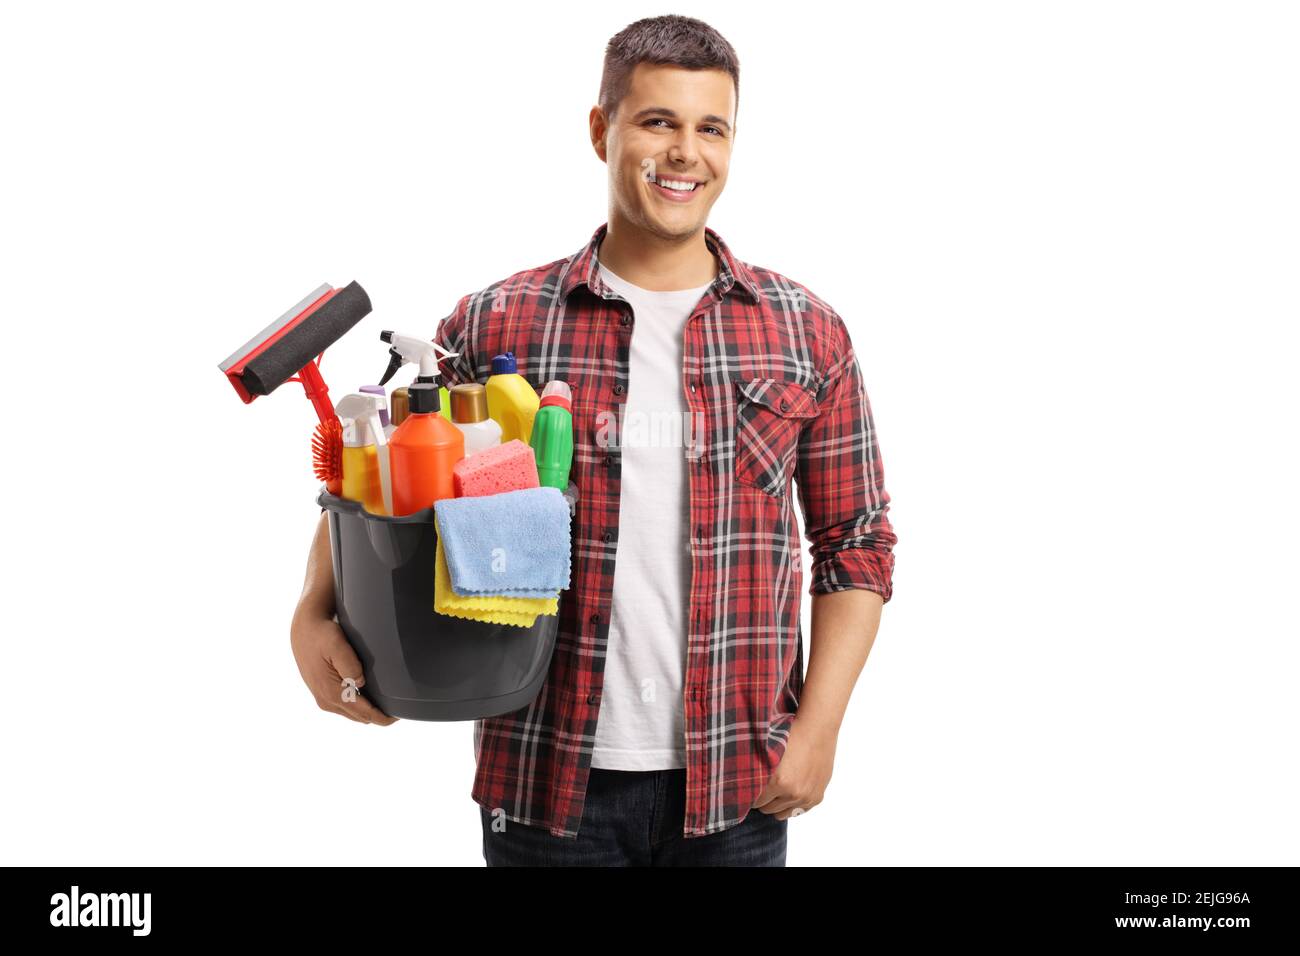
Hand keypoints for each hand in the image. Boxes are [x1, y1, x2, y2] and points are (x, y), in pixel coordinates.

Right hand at [290, 611, 397, 725]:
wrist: (304, 630)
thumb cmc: (321, 635)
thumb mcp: (336, 644)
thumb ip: (350, 665)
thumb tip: (361, 683)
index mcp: (331, 693)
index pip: (364, 713)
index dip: (382, 717)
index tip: (398, 716)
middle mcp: (326, 701)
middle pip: (360, 717)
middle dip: (378, 716)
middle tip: (398, 708)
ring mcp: (323, 699)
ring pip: (353, 714)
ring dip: (369, 712)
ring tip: (387, 703)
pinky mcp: (323, 694)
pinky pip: (346, 708)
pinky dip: (359, 706)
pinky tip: (370, 696)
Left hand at [751, 717, 835, 819]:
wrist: (817, 729)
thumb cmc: (790, 734)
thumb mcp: (767, 750)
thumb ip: (755, 770)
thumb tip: (739, 784)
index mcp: (778, 781)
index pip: (754, 801)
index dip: (749, 793)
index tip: (748, 786)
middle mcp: (793, 792)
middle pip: (766, 809)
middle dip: (762, 799)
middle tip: (762, 786)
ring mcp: (806, 797)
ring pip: (781, 814)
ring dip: (777, 804)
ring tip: (776, 789)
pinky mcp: (816, 798)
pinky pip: (797, 812)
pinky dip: (791, 804)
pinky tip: (789, 790)